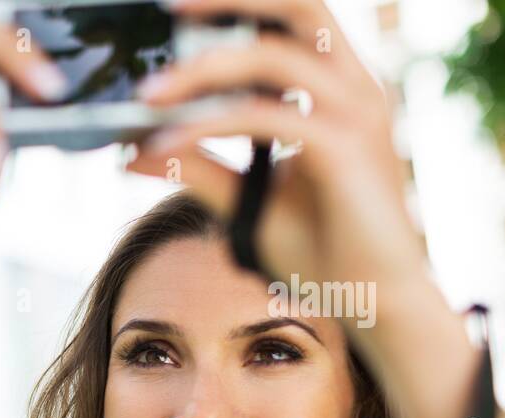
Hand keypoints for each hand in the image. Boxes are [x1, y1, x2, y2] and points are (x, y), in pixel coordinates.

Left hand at [126, 0, 427, 305]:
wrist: (374, 301)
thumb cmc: (322, 249)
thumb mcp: (242, 200)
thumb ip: (193, 167)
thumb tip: (130, 148)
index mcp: (337, 85)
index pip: (291, 16)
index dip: (239, 2)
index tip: (176, 9)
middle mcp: (353, 86)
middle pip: (296, 5)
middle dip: (229, 0)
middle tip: (167, 7)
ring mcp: (355, 113)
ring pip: (273, 57)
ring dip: (201, 70)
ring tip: (147, 95)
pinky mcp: (344, 148)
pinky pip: (267, 117)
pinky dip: (208, 126)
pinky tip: (163, 146)